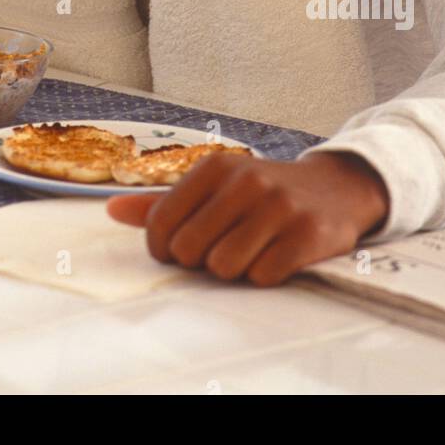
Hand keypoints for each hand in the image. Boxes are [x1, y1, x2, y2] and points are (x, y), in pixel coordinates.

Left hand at [106, 149, 389, 286]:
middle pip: (190, 250)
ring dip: (233, 270)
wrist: (334, 187)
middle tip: (220, 248)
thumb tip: (110, 210)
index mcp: (215, 167)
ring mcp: (280, 206)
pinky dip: (265, 275)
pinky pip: (263, 276)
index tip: (178, 250)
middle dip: (201, 260)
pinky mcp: (308, 233)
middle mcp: (247, 181)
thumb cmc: (260, 193)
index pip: (161, 223)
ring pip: (225, 267)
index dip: (163, 248)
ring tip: (249, 250)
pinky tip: (276, 254)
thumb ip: (162, 201)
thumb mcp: (213, 186)